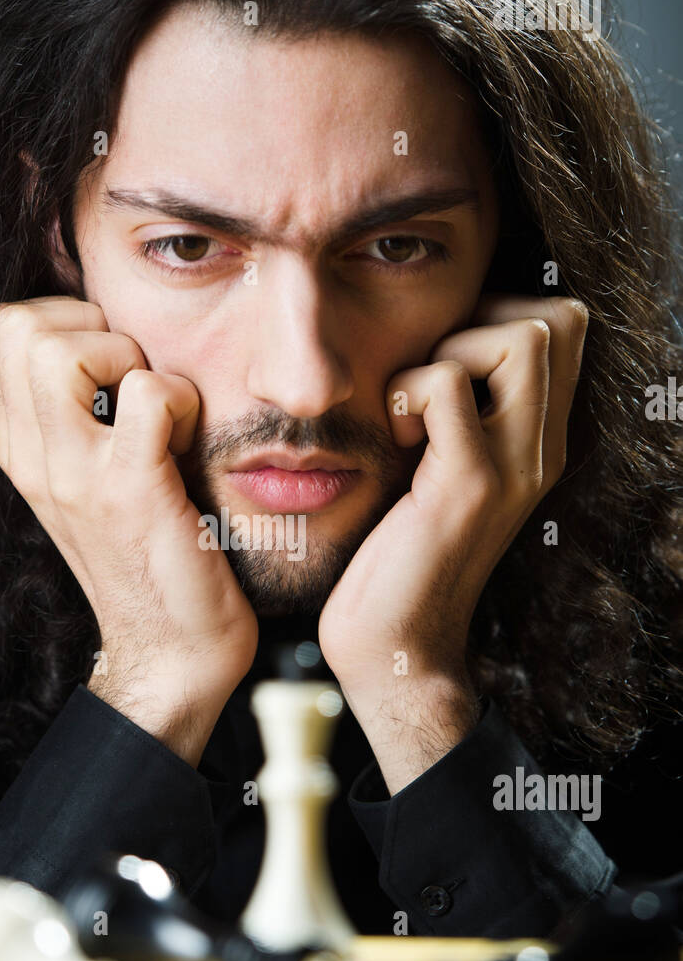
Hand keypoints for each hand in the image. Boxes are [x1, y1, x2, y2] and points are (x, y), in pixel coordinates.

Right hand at [0, 295, 257, 763]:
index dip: (68, 322)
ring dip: (129, 358)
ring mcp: (74, 475)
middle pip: (16, 323)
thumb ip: (82, 414)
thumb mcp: (94, 478)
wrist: (173, 654)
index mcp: (20, 449)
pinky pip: (149, 392)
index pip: (6, 330)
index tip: (114, 372)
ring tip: (156, 414)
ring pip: (63, 346)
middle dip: (90, 326)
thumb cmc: (151, 558)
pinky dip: (183, 401)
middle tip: (132, 382)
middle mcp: (31, 458)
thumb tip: (108, 335)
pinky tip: (188, 446)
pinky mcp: (129, 491)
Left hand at [318, 295, 587, 792]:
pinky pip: (449, 383)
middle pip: (558, 321)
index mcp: (538, 444)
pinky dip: (409, 390)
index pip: (565, 329)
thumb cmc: (398, 556)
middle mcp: (541, 451)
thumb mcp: (440, 472)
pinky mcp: (469, 483)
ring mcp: (515, 466)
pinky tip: (395, 436)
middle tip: (430, 377)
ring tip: (415, 409)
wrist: (397, 644)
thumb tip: (429, 349)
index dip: (499, 315)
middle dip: (480, 320)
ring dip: (450, 351)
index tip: (443, 361)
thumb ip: (456, 415)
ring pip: (522, 338)